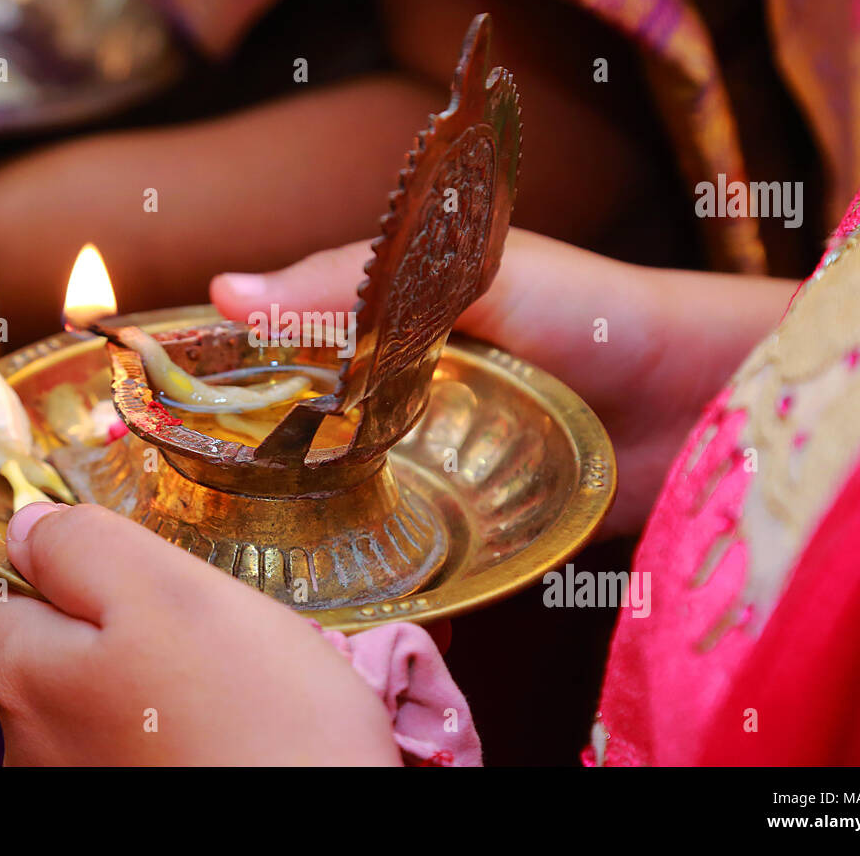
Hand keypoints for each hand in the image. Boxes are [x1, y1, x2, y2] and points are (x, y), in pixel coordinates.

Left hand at [0, 502, 401, 765]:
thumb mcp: (172, 594)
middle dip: (108, 617)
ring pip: (94, 699)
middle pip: (47, 648)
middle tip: (195, 610)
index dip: (55, 553)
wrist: (323, 833)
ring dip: (143, 676)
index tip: (125, 549)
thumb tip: (25, 524)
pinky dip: (167, 727)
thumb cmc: (258, 719)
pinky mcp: (129, 805)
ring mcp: (78, 785)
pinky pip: (131, 746)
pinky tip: (221, 728)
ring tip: (220, 675)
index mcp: (26, 675)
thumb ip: (84, 548)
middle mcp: (30, 746)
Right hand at [212, 229, 794, 535]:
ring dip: (311, 514)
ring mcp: (436, 449)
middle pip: (306, 422)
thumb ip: (356, 284)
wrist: (705, 400)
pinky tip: (339, 584)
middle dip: (254, 458)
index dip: (223, 371)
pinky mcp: (472, 510)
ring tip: (247, 548)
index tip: (155, 410)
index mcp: (392, 313)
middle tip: (190, 498)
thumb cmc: (592, 311)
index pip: (284, 340)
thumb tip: (223, 293)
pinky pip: (408, 534)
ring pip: (349, 485)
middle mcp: (402, 381)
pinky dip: (379, 556)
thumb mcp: (469, 275)